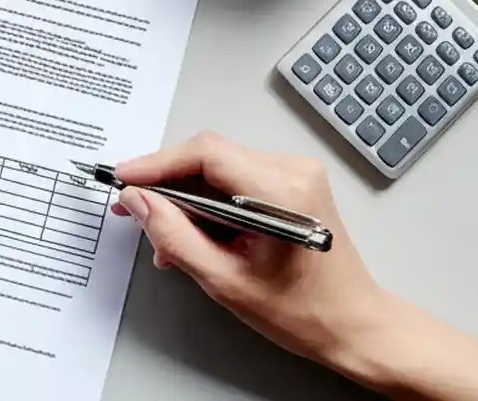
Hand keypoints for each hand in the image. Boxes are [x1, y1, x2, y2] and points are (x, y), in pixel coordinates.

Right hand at [112, 132, 386, 367]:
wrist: (353, 323)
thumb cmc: (303, 311)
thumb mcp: (225, 280)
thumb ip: (175, 236)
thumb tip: (139, 202)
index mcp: (282, 193)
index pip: (206, 154)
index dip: (157, 163)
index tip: (124, 178)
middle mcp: (293, 171)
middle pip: (210, 157)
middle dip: (167, 184)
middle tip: (133, 209)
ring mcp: (296, 173)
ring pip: (219, 168)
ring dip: (187, 198)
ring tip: (168, 239)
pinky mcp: (293, 182)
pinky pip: (236, 178)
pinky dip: (209, 202)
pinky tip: (197, 233)